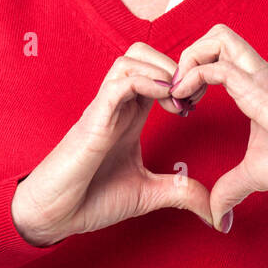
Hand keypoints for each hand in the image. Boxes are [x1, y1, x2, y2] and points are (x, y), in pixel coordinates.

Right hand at [10, 42, 212, 246]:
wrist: (54, 215)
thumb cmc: (92, 198)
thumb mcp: (147, 194)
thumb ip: (179, 193)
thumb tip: (213, 209)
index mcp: (131, 115)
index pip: (156, 73)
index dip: (183, 78)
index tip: (198, 104)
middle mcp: (118, 105)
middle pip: (143, 52)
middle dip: (174, 63)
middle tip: (191, 95)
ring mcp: (105, 108)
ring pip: (131, 58)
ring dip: (162, 68)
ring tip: (179, 97)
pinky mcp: (94, 119)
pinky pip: (120, 82)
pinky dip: (146, 81)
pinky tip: (166, 100)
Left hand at [170, 24, 267, 231]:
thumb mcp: (254, 174)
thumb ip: (230, 188)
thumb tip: (217, 216)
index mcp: (255, 86)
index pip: (219, 54)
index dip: (192, 71)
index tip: (181, 105)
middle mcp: (257, 74)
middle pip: (217, 34)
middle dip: (189, 55)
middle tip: (177, 92)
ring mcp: (260, 77)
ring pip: (218, 37)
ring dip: (190, 60)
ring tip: (180, 94)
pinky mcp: (260, 89)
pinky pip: (218, 67)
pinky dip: (192, 78)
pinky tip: (186, 102)